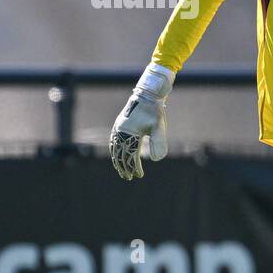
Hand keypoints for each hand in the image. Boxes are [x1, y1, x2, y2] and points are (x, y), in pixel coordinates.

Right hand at [110, 64, 174, 180]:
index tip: (139, 175)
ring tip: (121, 170)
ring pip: (115, 149)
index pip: (131, 155)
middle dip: (124, 167)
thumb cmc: (154, 111)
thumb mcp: (159, 126)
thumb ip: (158, 142)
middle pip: (121, 154)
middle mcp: (121, 132)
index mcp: (130, 133)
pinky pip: (113, 141)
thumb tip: (156, 159)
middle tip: (129, 177)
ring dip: (118, 160)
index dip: (135, 167)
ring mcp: (118, 128)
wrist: (147, 95)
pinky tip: (117, 155)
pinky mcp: (118, 125)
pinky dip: (114, 151)